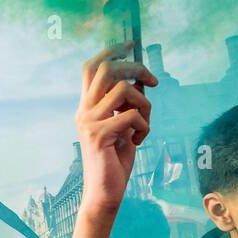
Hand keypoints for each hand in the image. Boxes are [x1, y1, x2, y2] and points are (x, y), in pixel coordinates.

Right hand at [75, 48, 157, 212]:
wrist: (104, 193)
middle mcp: (83, 110)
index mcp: (87, 106)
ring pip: (125, 89)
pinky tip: (138, 142)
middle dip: (136, 68)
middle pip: (107, 68)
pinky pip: (131, 116)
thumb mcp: (124, 126)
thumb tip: (141, 80)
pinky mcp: (99, 136)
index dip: (110, 50)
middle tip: (153, 83)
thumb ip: (127, 104)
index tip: (131, 43)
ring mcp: (89, 122)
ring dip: (145, 105)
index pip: (91, 67)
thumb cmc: (116, 161)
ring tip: (144, 126)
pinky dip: (144, 127)